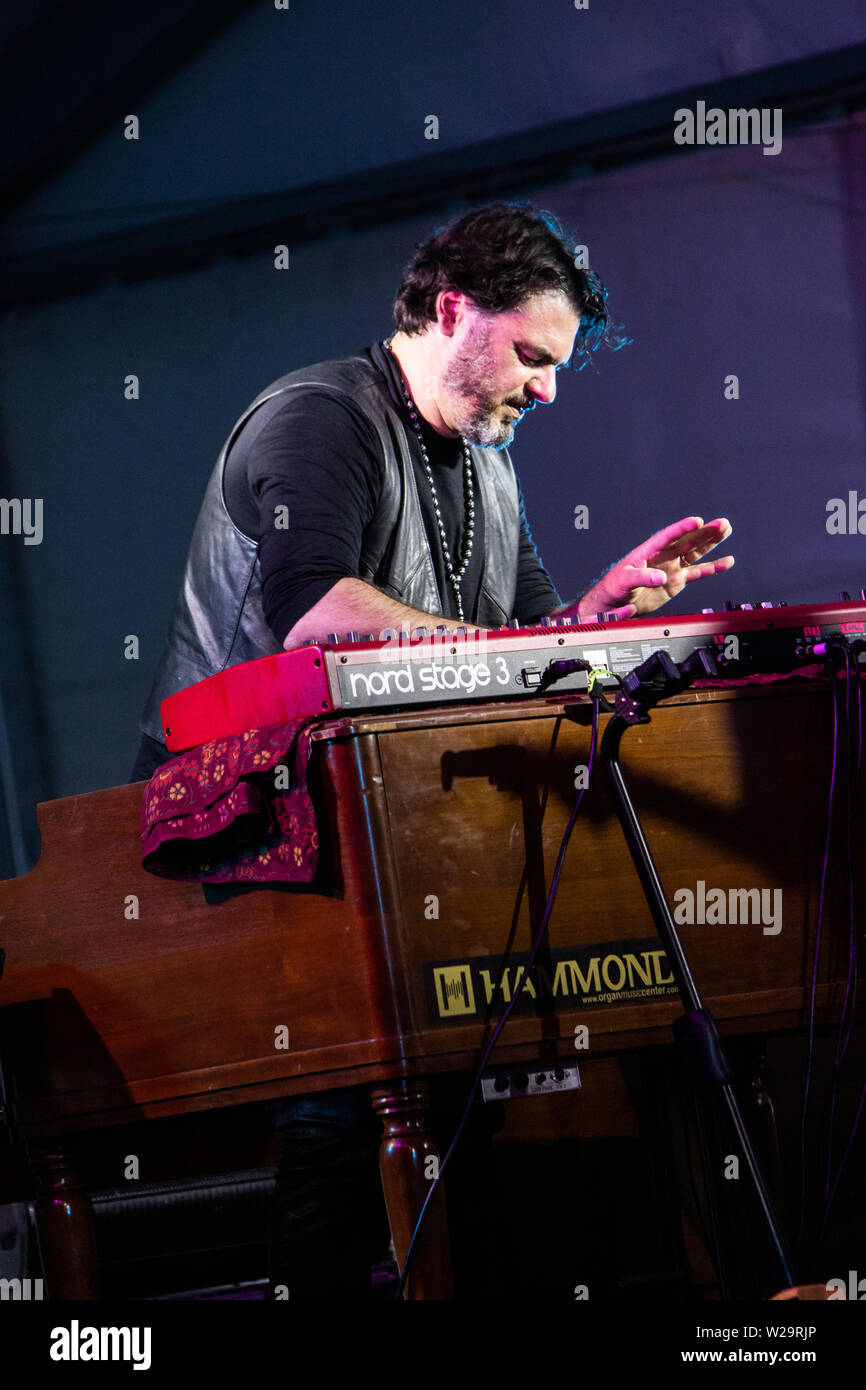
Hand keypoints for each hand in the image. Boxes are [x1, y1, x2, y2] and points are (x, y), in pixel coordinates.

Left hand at [576, 516, 733, 620]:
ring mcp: (671, 568)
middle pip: (687, 541)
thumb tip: (659, 577)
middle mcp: (663, 556)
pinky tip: (726, 562)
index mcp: (649, 551)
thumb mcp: (624, 581)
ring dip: (711, 543)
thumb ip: (641, 578)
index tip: (697, 521)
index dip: (683, 528)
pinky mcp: (676, 581)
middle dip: (704, 532)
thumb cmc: (614, 587)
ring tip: (726, 530)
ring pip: (695, 552)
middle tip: (722, 524)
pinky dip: (712, 568)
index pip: (668, 536)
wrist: (614, 603)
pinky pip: (697, 573)